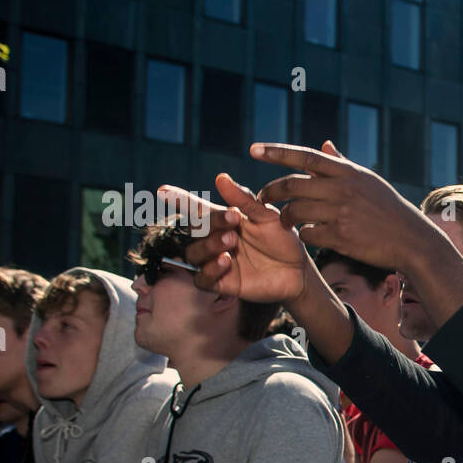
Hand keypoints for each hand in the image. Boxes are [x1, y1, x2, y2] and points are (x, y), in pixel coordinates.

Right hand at [169, 173, 311, 303]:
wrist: (299, 270)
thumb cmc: (282, 240)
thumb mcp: (267, 217)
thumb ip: (244, 200)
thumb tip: (220, 178)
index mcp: (223, 221)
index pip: (196, 209)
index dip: (180, 200)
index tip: (163, 191)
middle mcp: (215, 240)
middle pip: (195, 231)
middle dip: (211, 224)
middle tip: (234, 221)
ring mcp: (216, 262)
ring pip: (194, 254)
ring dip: (209, 245)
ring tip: (231, 241)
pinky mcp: (222, 284)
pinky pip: (202, 279)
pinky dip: (209, 270)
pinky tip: (225, 261)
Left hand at [253, 140, 435, 272]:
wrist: (411, 239)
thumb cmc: (388, 209)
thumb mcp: (368, 181)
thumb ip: (341, 163)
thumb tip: (324, 144)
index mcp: (348, 172)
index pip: (306, 156)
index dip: (277, 152)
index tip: (254, 149)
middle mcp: (343, 189)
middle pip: (293, 185)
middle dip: (271, 190)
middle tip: (261, 197)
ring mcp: (341, 213)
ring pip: (295, 210)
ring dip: (284, 216)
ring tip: (285, 219)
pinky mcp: (340, 237)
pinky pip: (307, 233)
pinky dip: (303, 234)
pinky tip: (308, 234)